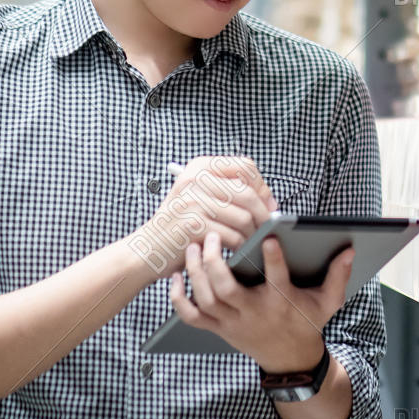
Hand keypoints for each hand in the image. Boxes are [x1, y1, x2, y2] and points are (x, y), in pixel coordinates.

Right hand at [126, 156, 277, 277]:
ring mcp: (194, 201)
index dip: (262, 186)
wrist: (148, 248)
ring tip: (249, 242)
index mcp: (200, 167)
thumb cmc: (180, 225)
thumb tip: (270, 200)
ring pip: (244, 217)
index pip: (245, 166)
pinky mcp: (194, 225)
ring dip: (252, 235)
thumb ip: (230, 192)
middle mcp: (196, 179)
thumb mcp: (200, 197)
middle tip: (267, 229)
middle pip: (248, 193)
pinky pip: (233, 236)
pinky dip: (240, 247)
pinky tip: (235, 251)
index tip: (269, 204)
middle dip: (264, 215)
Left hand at [168, 230, 353, 371]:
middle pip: (226, 289)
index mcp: (281, 302)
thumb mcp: (328, 301)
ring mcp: (233, 322)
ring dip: (196, 273)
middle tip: (212, 237)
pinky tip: (175, 278)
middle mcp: (254, 312)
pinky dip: (178, 299)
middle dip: (214, 262)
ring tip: (193, 248)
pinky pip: (191, 316)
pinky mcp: (219, 329)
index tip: (269, 237)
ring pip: (206, 299)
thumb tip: (350, 250)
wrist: (290, 361)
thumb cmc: (307, 323)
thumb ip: (339, 275)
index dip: (274, 258)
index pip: (277, 279)